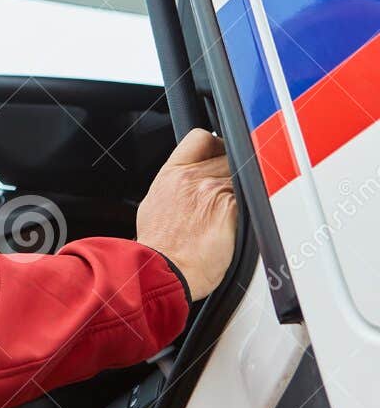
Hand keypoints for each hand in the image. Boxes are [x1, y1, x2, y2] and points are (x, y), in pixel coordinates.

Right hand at [136, 128, 237, 300]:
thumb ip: (174, 187)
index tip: (219, 154)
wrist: (161, 269)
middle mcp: (193, 177)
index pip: (200, 137)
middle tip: (230, 191)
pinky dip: (254, 207)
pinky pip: (253, 197)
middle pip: (229, 153)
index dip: (215, 143)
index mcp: (172, 174)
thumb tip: (184, 186)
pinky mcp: (233, 209)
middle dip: (232, 170)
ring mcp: (214, 191)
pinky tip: (245, 221)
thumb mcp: (154, 205)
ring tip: (236, 211)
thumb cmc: (158, 248)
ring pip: (244, 175)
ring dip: (244, 190)